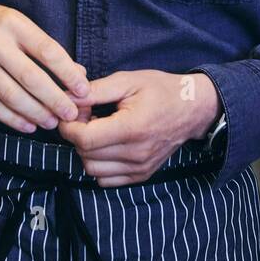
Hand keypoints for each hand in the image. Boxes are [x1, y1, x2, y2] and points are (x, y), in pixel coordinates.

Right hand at [0, 0, 90, 134]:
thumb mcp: (17, 23)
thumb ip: (45, 46)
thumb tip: (78, 73)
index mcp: (13, 23)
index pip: (47, 50)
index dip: (68, 73)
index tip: (83, 90)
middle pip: (31, 77)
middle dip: (55, 99)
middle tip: (71, 114)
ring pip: (12, 95)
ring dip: (35, 113)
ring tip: (52, 122)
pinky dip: (11, 119)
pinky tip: (27, 125)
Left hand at [57, 69, 220, 186]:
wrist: (192, 109)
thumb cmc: (160, 90)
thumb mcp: (127, 81)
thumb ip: (94, 91)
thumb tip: (67, 98)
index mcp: (132, 128)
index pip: (85, 139)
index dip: (70, 126)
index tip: (72, 112)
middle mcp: (136, 154)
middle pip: (85, 155)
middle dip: (77, 135)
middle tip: (85, 116)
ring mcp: (140, 168)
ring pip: (93, 170)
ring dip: (86, 151)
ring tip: (96, 129)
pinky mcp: (141, 175)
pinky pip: (106, 180)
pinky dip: (99, 164)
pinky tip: (106, 144)